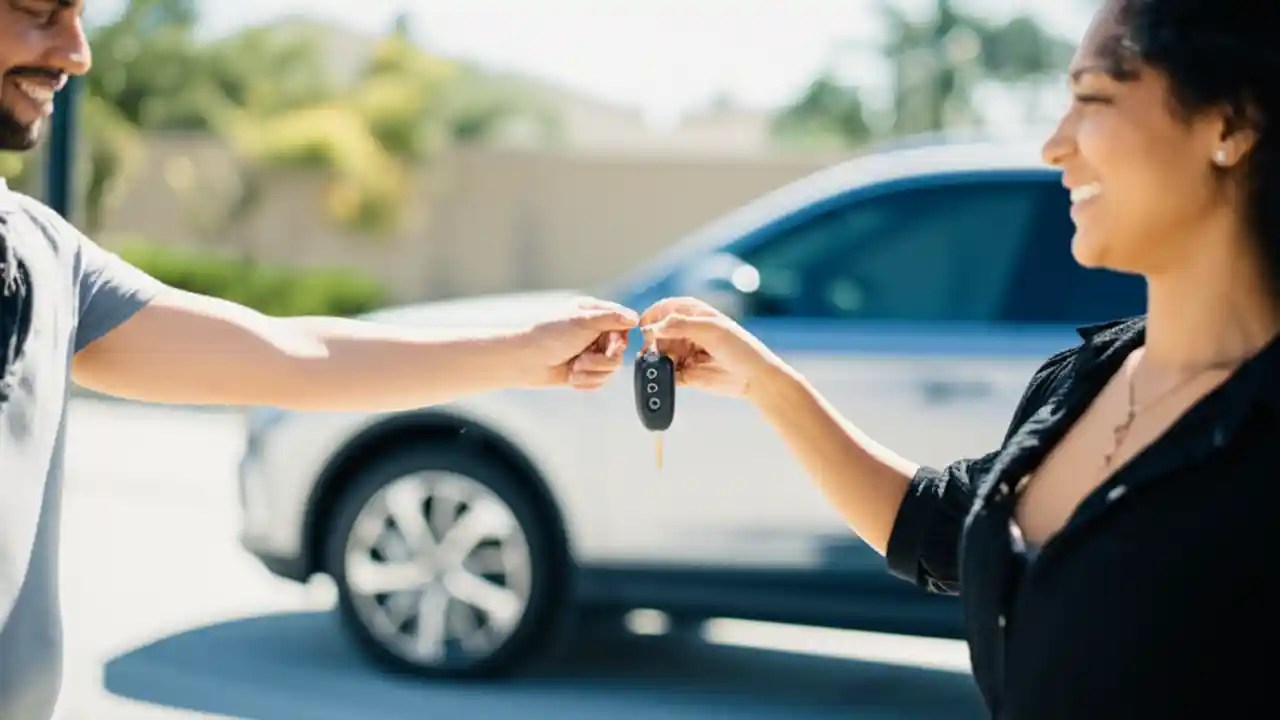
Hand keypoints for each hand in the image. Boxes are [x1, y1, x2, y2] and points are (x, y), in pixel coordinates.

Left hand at [520, 297, 638, 389]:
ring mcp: (590, 354)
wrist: (524, 361)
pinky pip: (599, 381)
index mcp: (596, 315)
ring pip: (611, 370)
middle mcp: (595, 333)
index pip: (624, 327)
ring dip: (591, 372)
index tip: (609, 344)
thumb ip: (611, 318)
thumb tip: (635, 318)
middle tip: (582, 359)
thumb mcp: (582, 321)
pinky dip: (586, 381)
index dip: (619, 340)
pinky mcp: (584, 372)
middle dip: (601, 361)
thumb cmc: (549, 335)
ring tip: (573, 367)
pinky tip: (571, 376)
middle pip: (620, 353)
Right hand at [640, 297, 783, 397]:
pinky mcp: (685, 374)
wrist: (754, 378)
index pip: (665, 309)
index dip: (653, 316)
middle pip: (658, 333)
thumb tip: (653, 328)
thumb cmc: (739, 347)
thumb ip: (681, 325)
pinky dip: (660, 376)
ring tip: (660, 364)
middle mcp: (686, 333)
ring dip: (654, 359)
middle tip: (654, 349)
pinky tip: (662, 376)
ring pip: (659, 354)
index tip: (646, 326)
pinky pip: (665, 374)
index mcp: (693, 314)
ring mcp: (685, 353)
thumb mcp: (711, 329)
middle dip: (653, 340)